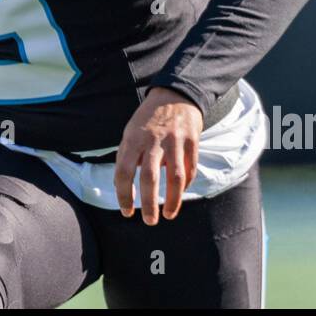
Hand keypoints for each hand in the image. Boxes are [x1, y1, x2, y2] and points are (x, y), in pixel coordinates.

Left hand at [113, 86, 202, 224]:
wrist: (175, 94)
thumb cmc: (148, 118)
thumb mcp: (130, 131)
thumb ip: (127, 156)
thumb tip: (123, 186)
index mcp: (133, 139)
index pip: (124, 172)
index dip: (124, 195)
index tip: (126, 211)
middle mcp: (153, 140)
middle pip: (150, 178)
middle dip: (149, 204)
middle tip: (149, 221)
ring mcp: (174, 141)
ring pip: (175, 178)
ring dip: (173, 201)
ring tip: (169, 215)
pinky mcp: (192, 141)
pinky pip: (190, 169)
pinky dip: (186, 186)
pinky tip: (180, 195)